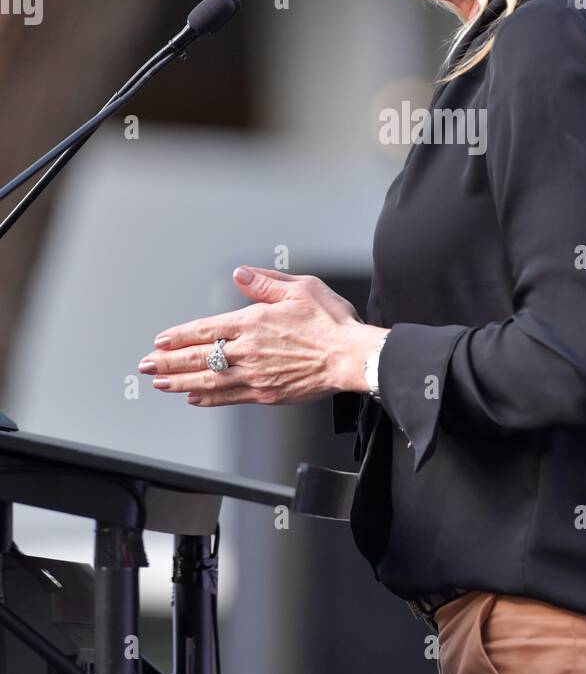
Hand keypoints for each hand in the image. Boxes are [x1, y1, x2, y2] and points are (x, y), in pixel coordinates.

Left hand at [138, 266, 379, 406]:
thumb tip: (240, 275)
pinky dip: (208, 398)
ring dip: (180, 382)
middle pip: (199, 357)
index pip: (205, 329)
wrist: (351, 357)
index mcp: (253, 322)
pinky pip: (229, 397)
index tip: (161, 341)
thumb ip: (265, 283)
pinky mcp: (266, 394)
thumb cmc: (331, 323)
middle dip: (168, 362)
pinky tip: (194, 398)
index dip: (179, 336)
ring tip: (161, 384)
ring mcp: (255, 375)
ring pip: (208, 380)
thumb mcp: (300, 288)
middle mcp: (248, 350)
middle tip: (146, 366)